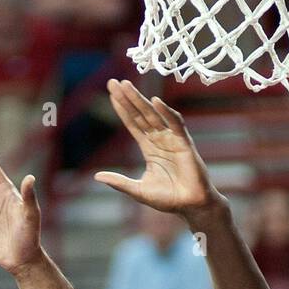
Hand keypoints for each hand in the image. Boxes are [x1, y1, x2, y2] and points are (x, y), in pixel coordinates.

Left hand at [95, 79, 220, 215]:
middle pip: (140, 114)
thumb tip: (97, 176)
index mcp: (149, 148)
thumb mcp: (138, 190)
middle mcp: (160, 139)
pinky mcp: (185, 143)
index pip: (133, 124)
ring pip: (154, 115)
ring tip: (127, 86)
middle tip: (113, 82)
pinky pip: (175, 124)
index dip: (122, 109)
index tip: (111, 94)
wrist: (191, 206)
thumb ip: (119, 182)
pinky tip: (155, 102)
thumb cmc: (168, 199)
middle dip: (127, 98)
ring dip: (140, 100)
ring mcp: (172, 139)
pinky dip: (166, 113)